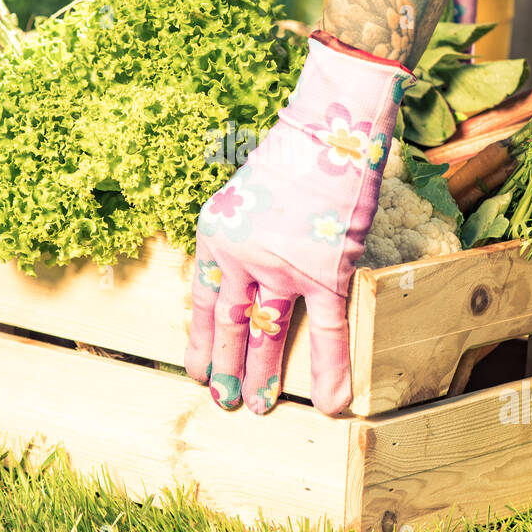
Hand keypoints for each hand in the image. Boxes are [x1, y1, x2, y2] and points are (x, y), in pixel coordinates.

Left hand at [185, 35, 410, 414]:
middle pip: (228, 324)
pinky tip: (335, 401)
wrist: (329, 122)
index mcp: (215, 233)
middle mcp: (239, 255)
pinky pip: (328, 332)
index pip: (200, 299)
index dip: (199, 340)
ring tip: (259, 409)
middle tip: (223, 402)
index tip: (195, 370)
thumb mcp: (248, 192)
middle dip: (224, 368)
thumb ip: (246, 234)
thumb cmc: (295, 152)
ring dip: (262, 376)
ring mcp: (279, 266)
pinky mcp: (323, 271)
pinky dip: (332, 370)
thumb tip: (255, 271)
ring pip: (266, 334)